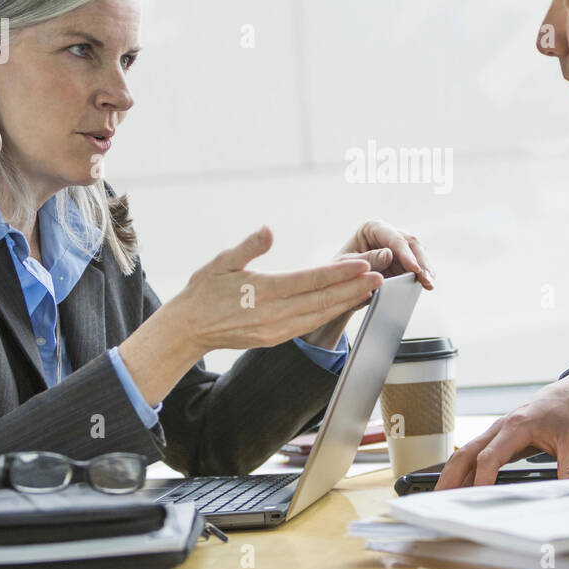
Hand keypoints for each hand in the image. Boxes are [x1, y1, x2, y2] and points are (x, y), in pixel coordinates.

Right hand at [119, 226, 382, 405]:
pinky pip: (310, 325)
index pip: (309, 280)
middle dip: (353, 288)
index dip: (338, 273)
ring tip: (372, 289)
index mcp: (262, 291)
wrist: (188, 329)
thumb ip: (248, 247)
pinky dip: (332, 314)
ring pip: (320, 315)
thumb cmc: (204, 290)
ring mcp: (276, 329)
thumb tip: (269, 230)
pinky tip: (347, 305)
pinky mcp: (276, 338)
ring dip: (348, 301)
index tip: (361, 265)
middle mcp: (273, 314)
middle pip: (322, 300)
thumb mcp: (221, 262)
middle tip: (380, 276)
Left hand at [299, 219, 434, 348]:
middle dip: (420, 262)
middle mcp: (388, 234)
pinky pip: (418, 265)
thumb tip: (389, 254)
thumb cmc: (339, 271)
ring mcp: (398, 248)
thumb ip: (369, 259)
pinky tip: (428, 285)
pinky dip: (424, 275)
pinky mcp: (404, 261)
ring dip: (426, 269)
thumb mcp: (348, 265)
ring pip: (419, 253)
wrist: (338, 286)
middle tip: (426, 279)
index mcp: (372, 228)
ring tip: (430, 284)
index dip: (405, 254)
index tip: (414, 268)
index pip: (393, 238)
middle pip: (411, 243)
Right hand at [434, 369, 568, 488]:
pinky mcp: (502, 436)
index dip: (482, 479)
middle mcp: (501, 427)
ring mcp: (499, 431)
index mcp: (517, 426)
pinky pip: (478, 453)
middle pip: (466, 453)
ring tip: (442, 495)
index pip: (490, 457)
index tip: (478, 499)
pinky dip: (466, 469)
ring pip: (468, 453)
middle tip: (438, 498)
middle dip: (450, 476)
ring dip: (453, 473)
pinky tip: (463, 485)